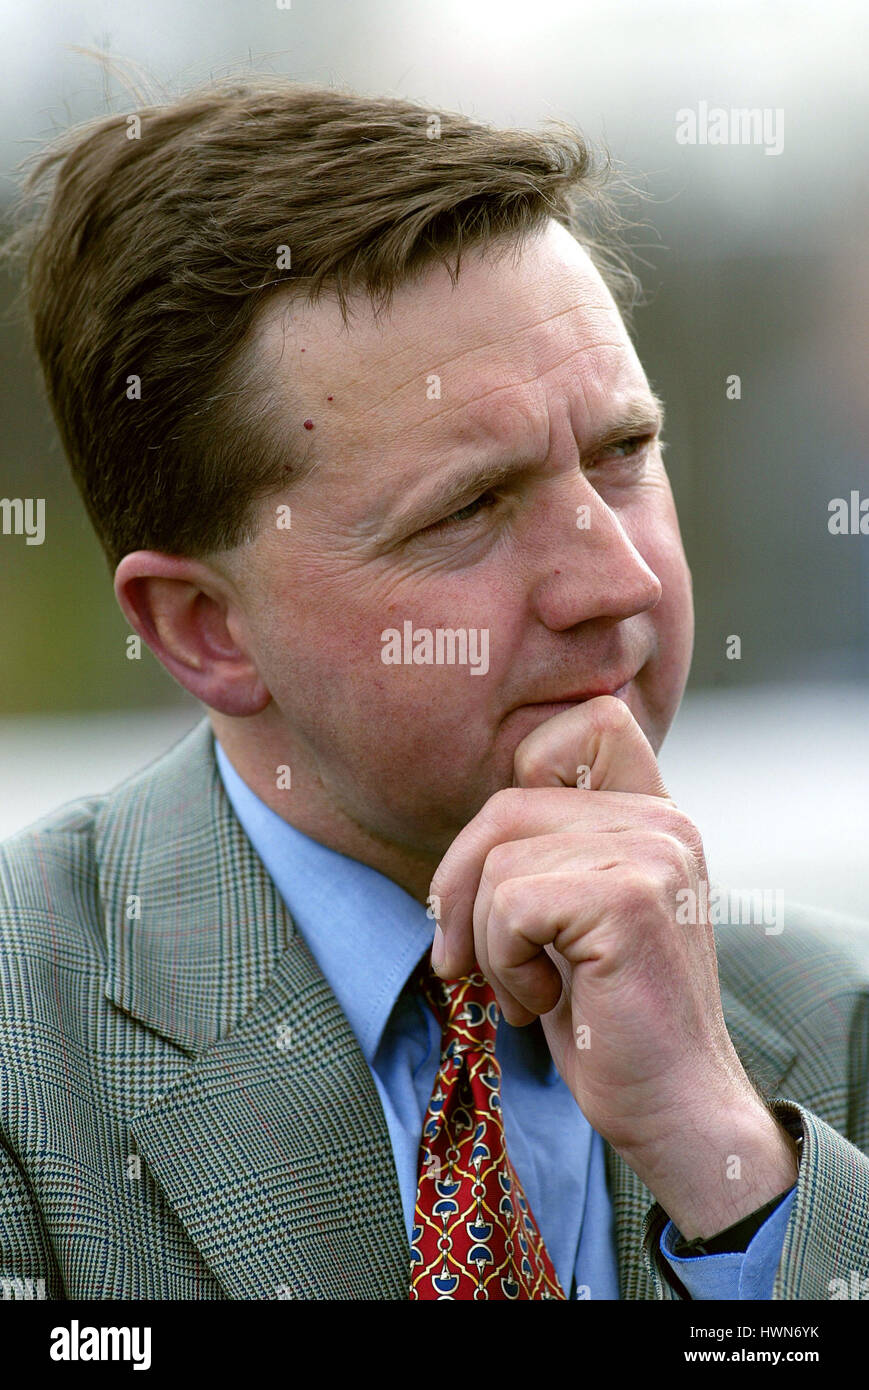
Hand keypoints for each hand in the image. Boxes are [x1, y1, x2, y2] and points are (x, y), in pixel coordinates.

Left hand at [429, 696, 798, 1238]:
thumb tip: (458, 842)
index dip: (529, 775)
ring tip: (528, 988)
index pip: (590, 721)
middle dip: (461, 886)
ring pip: (499, 859)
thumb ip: (545, 848)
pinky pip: (509, 902)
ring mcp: (654, 854)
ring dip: (486, 940)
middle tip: (465, 958)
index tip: (517, 869)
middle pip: (506, 803)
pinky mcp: (630, 899)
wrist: (671, 1107)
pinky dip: (504, 962)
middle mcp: (665, 821)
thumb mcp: (569, 914)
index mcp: (655, 815)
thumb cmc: (606, 1016)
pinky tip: (546, 1001)